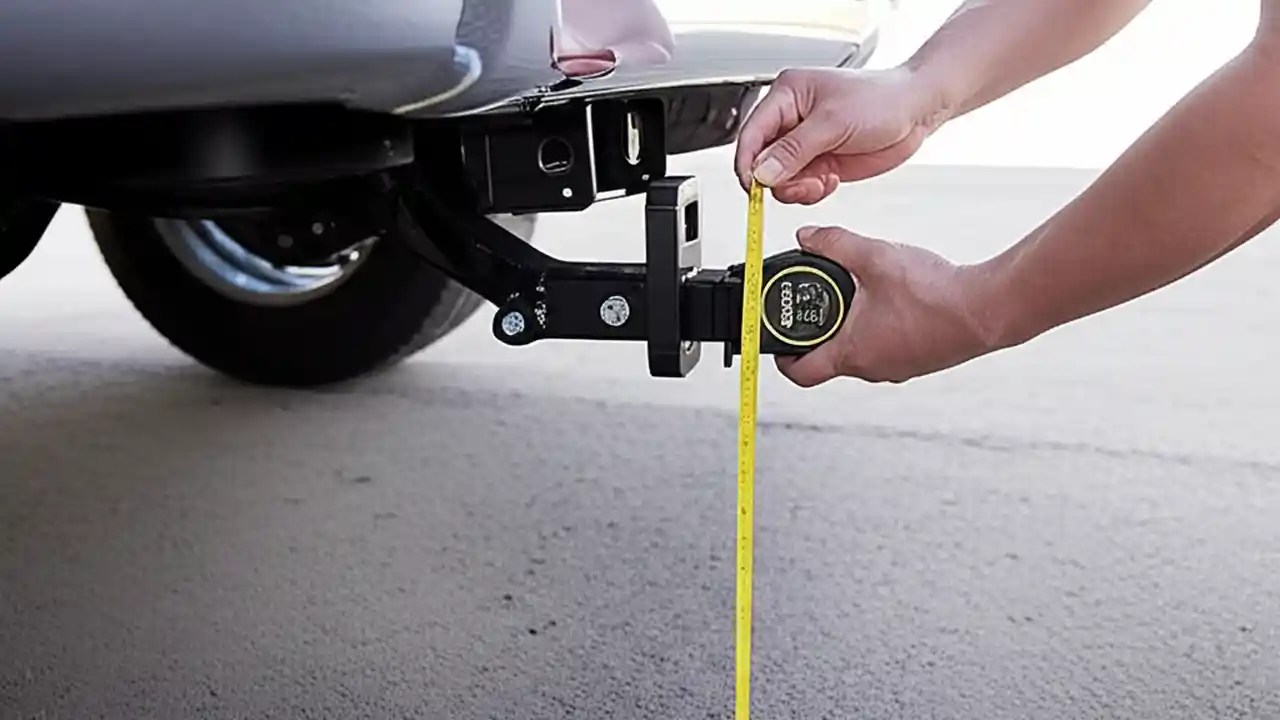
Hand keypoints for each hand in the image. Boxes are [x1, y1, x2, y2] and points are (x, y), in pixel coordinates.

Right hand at [734, 67, 947, 204]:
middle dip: (777, 179)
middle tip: (797, 184)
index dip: (747, 162)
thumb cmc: (882, 99)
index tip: (753, 185)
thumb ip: (794, 150)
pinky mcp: (819, 163)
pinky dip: (811, 191)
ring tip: (819, 182)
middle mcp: (792, 120)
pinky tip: (830, 180)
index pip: (752, 133)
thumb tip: (763, 172)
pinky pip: (800, 186)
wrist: (916, 111)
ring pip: (780, 178)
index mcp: (787, 96)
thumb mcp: (834, 122)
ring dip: (797, 188)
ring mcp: (805, 144)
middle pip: (761, 160)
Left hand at [777, 226, 1006, 385]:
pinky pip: (885, 349)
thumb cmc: (936, 293)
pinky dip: (876, 330)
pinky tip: (888, 303)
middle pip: (826, 363)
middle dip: (815, 336)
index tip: (776, 337)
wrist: (988, 309)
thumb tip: (807, 236)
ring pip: (858, 355)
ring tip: (853, 299)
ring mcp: (897, 368)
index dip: (781, 356)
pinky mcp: (918, 360)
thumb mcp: (874, 257)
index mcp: (852, 353)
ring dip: (848, 331)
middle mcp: (871, 369)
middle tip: (813, 307)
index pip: (799, 373)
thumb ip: (834, 243)